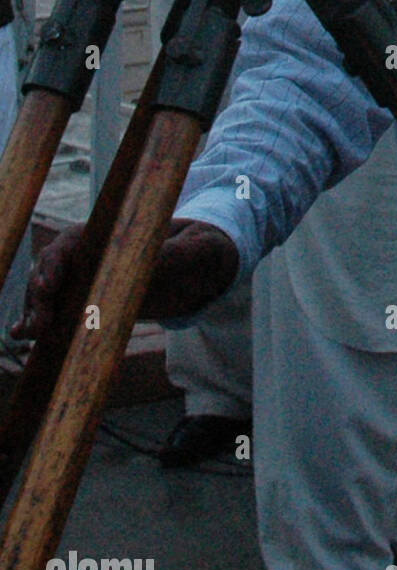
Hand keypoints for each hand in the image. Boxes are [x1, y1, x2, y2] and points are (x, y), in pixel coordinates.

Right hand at [12, 219, 239, 338]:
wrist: (200, 268)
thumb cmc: (198, 250)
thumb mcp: (197, 249)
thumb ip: (181, 253)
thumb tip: (166, 260)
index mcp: (111, 234)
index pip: (70, 244)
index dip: (55, 264)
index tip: (49, 286)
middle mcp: (92, 254)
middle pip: (50, 271)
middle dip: (39, 295)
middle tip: (39, 323)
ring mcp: (87, 278)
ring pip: (47, 293)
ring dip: (34, 312)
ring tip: (26, 334)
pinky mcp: (88, 301)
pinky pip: (58, 311)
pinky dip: (37, 321)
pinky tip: (22, 336)